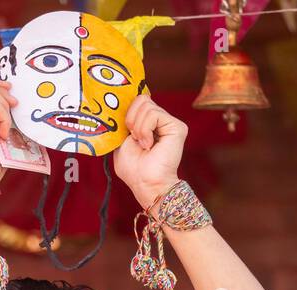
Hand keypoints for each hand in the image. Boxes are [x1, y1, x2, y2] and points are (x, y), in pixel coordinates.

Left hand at [113, 94, 185, 208]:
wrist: (145, 183)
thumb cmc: (134, 169)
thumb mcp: (121, 142)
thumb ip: (123, 123)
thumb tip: (119, 105)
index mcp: (149, 123)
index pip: (138, 100)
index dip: (128, 113)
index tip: (128, 133)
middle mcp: (161, 121)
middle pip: (142, 99)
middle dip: (131, 120)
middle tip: (135, 140)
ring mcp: (170, 123)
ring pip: (146, 105)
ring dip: (138, 128)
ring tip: (144, 145)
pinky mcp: (177, 126)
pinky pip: (153, 114)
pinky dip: (145, 130)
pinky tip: (149, 145)